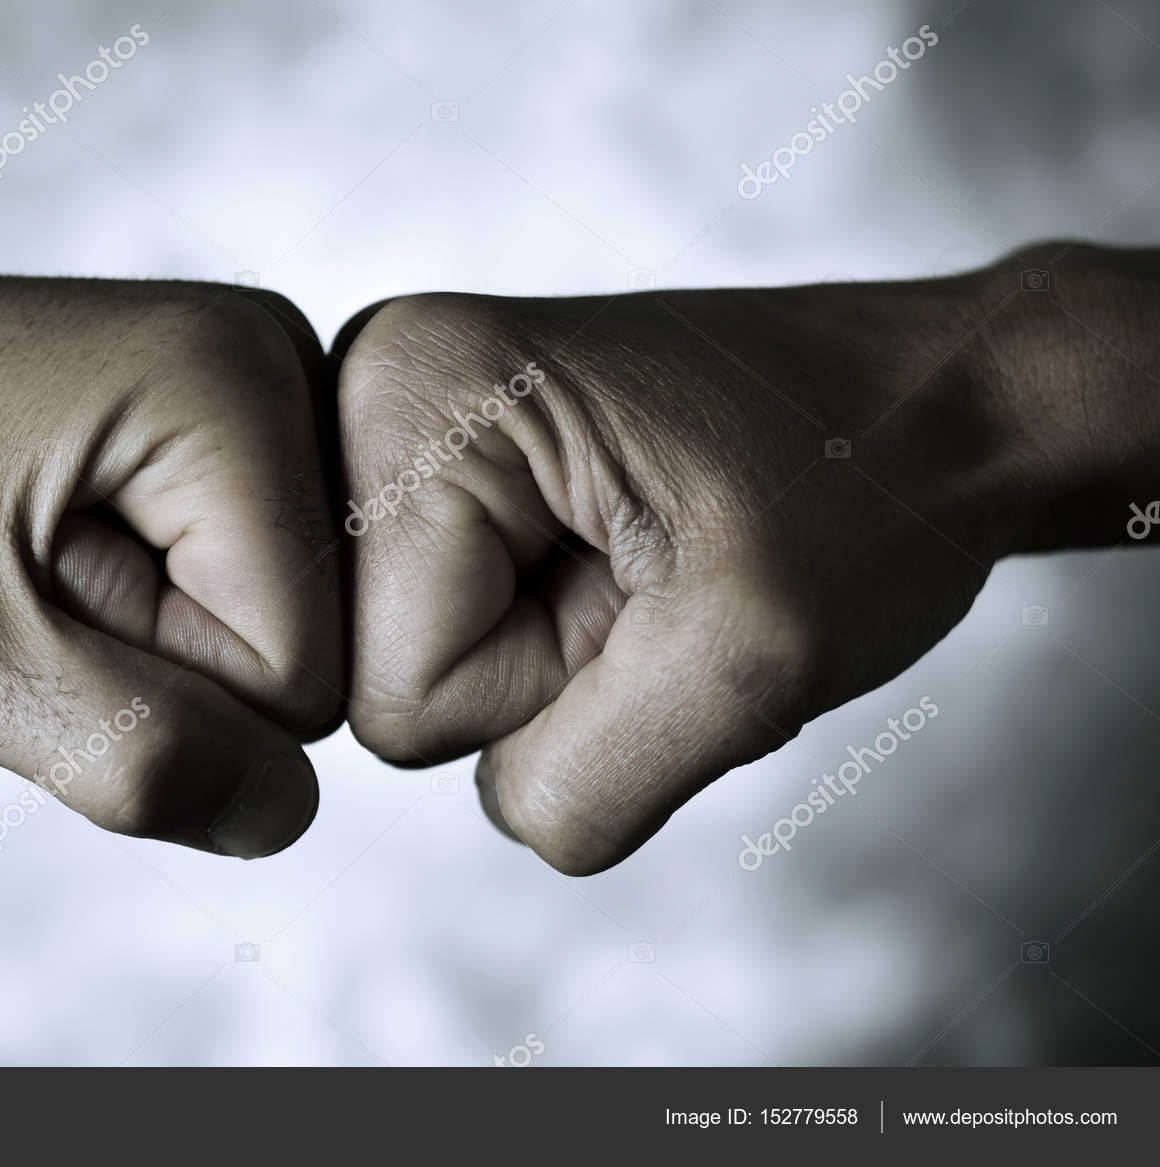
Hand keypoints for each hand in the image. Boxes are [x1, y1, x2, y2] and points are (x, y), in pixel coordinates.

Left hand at [0, 242, 343, 857]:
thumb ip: (137, 753)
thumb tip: (288, 812)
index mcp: (237, 388)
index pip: (302, 676)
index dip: (155, 695)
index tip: (31, 594)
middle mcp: (275, 360)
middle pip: (308, 645)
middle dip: (160, 663)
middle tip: (25, 571)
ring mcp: (256, 382)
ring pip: (276, 625)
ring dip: (148, 636)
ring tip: (33, 551)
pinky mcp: (228, 414)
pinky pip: (243, 586)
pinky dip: (152, 600)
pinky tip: (66, 537)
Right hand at [335, 244, 1159, 873]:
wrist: (925, 408)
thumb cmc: (862, 488)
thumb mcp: (749, 660)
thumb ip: (584, 781)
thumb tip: (502, 811)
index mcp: (408, 392)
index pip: (393, 693)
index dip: (546, 685)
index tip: (650, 578)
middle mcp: (367, 396)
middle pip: (381, 688)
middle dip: (537, 674)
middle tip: (651, 575)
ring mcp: (394, 435)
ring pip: (413, 681)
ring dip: (548, 662)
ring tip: (642, 564)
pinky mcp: (435, 478)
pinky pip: (445, 652)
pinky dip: (545, 642)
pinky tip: (610, 559)